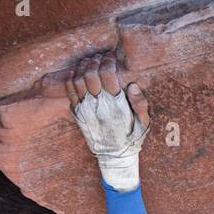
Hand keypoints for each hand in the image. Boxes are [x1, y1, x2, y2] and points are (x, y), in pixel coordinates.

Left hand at [65, 53, 150, 191]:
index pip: (107, 74)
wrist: (114, 157)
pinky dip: (71, 77)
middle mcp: (98, 105)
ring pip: (78, 79)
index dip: (109, 62)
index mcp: (116, 104)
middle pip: (90, 73)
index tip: (112, 57)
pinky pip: (69, 91)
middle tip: (101, 57)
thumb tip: (133, 86)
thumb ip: (141, 104)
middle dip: (96, 61)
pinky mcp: (77, 113)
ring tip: (90, 61)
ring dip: (83, 66)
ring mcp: (85, 109)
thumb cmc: (132, 137)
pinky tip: (77, 71)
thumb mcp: (144, 123)